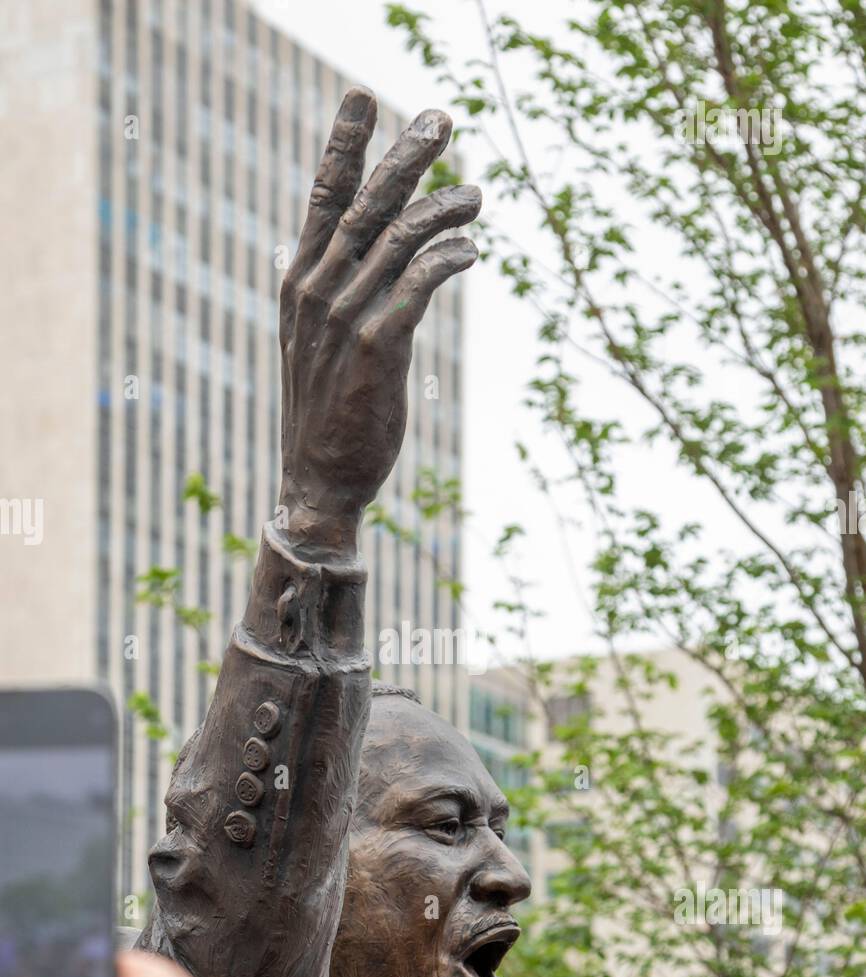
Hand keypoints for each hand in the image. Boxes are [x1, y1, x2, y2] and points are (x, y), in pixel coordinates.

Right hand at [278, 87, 480, 551]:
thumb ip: (343, 294)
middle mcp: (317, 291)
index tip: (363, 97)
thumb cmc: (328, 412)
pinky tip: (469, 252)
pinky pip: (417, 285)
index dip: (344, 146)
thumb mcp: (322, 344)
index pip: (322, 199)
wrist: (319, 481)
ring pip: (400, 240)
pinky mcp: (377, 347)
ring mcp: (344, 318)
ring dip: (443, 210)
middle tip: (442, 120)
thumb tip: (381, 255)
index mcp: (300, 284)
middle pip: (367, 205)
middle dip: (406, 157)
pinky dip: (447, 260)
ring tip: (476, 196)